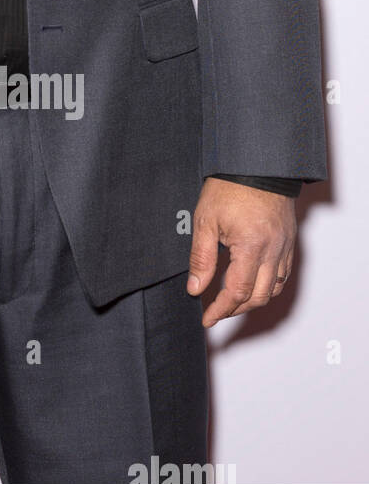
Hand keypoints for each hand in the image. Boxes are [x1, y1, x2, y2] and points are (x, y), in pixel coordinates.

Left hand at [187, 179, 296, 325]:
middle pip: (259, 296)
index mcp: (251, 247)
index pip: (237, 292)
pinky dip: (268, 286)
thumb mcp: (205, 221)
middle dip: (236, 309)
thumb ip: (201, 258)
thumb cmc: (229, 188)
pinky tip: (252, 285)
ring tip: (230, 303)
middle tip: (215, 312)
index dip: (221, 309)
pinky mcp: (289, 242)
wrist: (257, 165)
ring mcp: (285, 248)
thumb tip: (195, 288)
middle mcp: (273, 252)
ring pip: (274, 289)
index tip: (207, 318)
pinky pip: (283, 275)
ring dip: (253, 300)